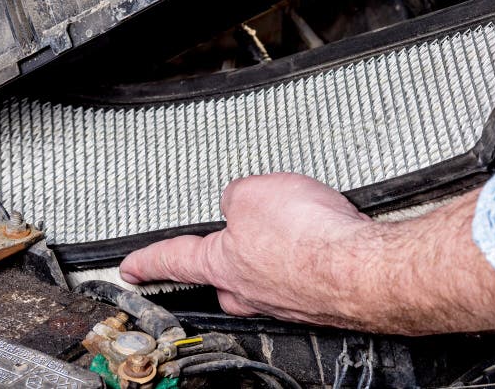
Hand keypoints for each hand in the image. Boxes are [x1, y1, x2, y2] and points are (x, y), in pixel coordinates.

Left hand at [121, 173, 374, 325]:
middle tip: (245, 233)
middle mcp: (249, 291)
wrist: (363, 269)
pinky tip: (324, 240)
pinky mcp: (317, 299)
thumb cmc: (309, 239)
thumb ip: (235, 197)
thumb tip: (239, 203)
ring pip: (267, 272)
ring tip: (302, 224)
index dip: (147, 261)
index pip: (170, 260)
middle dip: (229, 254)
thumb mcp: (252, 193)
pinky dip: (309, 255)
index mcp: (220, 265)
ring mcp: (284, 300)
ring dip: (279, 250)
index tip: (131, 269)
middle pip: (223, 273)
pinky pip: (303, 272)